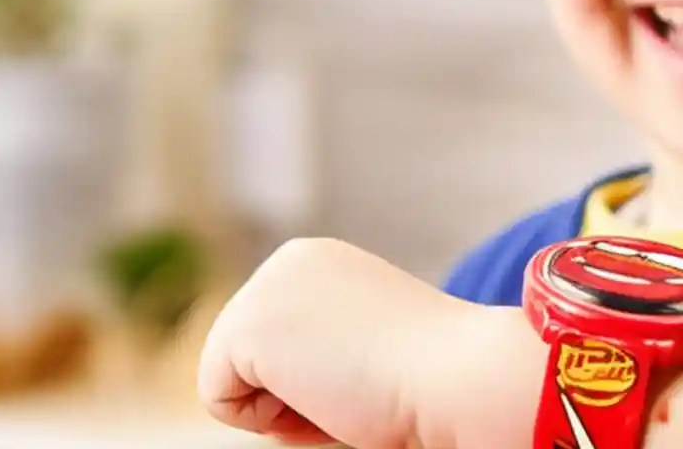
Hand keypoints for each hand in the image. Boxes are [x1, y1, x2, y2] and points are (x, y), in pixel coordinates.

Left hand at [197, 238, 536, 447]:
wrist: (460, 375)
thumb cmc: (435, 378)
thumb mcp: (371, 349)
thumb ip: (326, 347)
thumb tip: (286, 379)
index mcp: (322, 262)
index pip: (281, 348)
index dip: (322, 381)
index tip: (375, 370)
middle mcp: (289, 260)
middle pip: (251, 362)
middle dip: (297, 393)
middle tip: (361, 385)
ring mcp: (265, 287)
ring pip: (235, 382)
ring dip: (287, 409)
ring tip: (347, 391)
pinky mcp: (246, 326)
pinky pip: (222, 402)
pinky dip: (270, 421)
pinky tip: (325, 395)